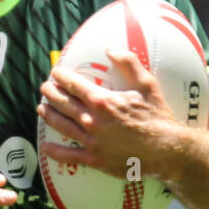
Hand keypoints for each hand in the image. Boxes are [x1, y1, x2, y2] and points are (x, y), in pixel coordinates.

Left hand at [38, 51, 182, 179]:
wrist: (167, 150)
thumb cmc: (158, 116)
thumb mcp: (147, 85)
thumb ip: (128, 63)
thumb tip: (109, 48)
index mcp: (102, 101)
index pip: (73, 85)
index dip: (61, 77)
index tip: (55, 72)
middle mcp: (92, 120)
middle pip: (63, 103)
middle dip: (50, 93)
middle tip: (44, 88)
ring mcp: (91, 141)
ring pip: (61, 126)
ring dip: (48, 115)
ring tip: (41, 108)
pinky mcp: (94, 159)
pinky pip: (69, 156)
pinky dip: (54, 151)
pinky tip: (46, 147)